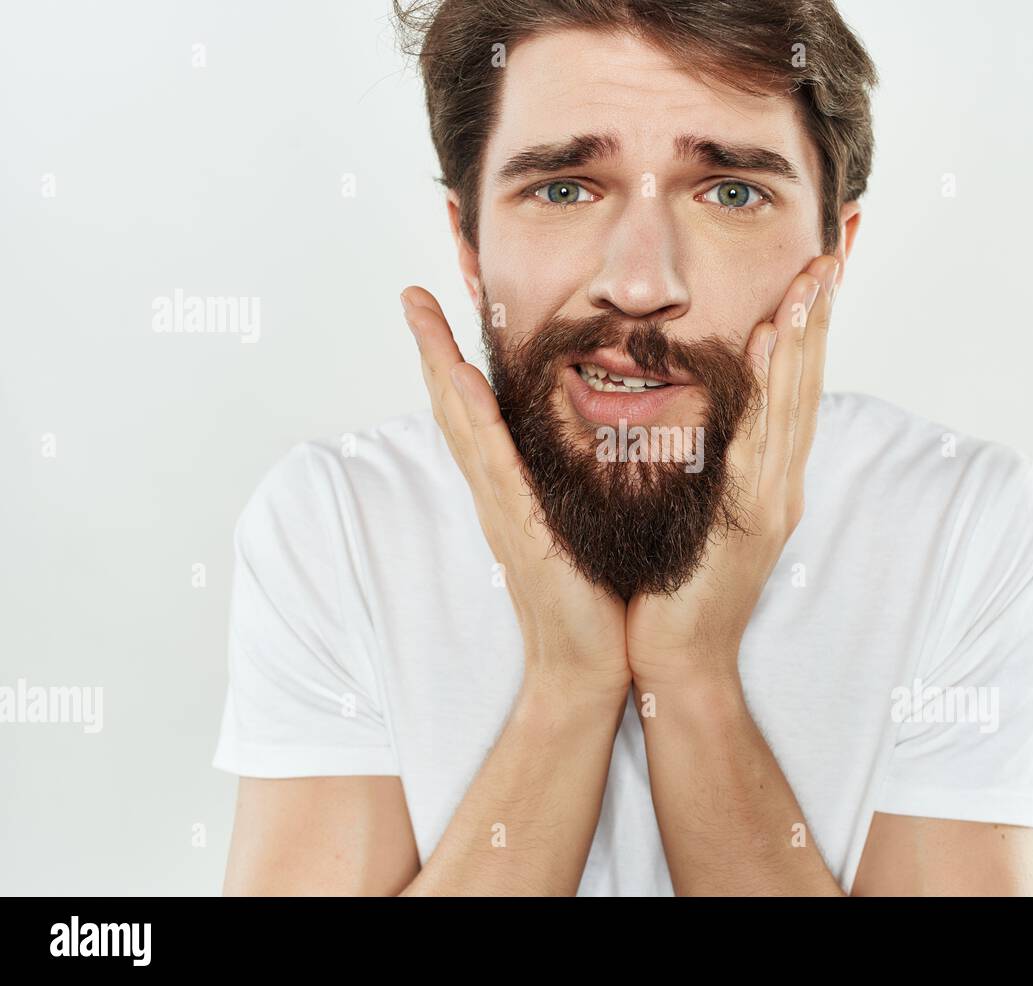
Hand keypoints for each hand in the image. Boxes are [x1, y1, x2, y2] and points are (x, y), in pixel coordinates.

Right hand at [401, 287, 630, 705]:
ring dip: (438, 365)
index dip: (454, 361)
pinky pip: (493, 463)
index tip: (443, 313)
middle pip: (453, 408)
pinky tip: (457, 379)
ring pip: (462, 424)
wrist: (589, 661)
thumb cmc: (591, 595)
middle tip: (413, 294)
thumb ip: (569, 483)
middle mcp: (495, 491)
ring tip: (421, 314)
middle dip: (432, 348)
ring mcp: (501, 507)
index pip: (476, 413)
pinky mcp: (519, 527)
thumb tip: (587, 441)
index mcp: (511, 487)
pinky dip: (472, 418)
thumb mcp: (579, 522)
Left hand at [624, 255, 839, 693]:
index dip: (806, 330)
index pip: (793, 390)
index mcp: (769, 479)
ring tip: (810, 280)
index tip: (813, 274)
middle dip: (818, 317)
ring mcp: (771, 500)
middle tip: (829, 252)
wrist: (680, 658)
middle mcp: (781, 482)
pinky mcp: (748, 518)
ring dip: (804, 337)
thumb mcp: (699, 512)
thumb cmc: (678, 585)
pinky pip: (759, 440)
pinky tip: (771, 346)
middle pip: (806, 385)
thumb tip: (702, 419)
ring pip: (792, 404)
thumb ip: (710, 465)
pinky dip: (770, 390)